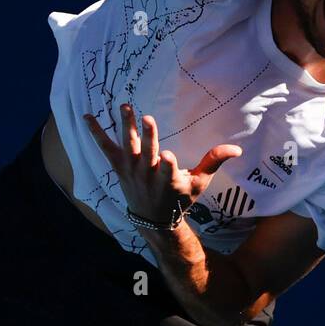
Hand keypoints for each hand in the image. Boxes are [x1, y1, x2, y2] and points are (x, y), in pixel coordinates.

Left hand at [82, 104, 241, 227]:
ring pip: (128, 146)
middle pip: (147, 154)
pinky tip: (87, 116)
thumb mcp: (199, 183)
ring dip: (126, 126)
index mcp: (169, 181)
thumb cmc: (179, 199)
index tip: (167, 155)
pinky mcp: (119, 167)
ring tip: (125, 106)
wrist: (152, 219)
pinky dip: (96, 132)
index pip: (168, 171)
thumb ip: (214, 162)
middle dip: (147, 137)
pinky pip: (105, 148)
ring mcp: (131, 171)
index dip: (167, 164)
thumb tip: (237, 148)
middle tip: (148, 118)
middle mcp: (147, 176)